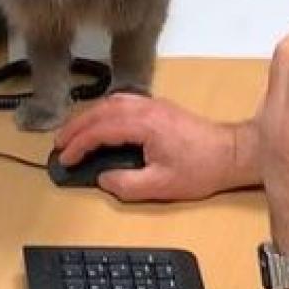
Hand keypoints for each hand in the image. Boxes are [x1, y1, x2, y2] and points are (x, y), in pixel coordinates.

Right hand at [54, 94, 257, 201]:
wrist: (230, 153)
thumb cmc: (199, 170)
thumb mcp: (161, 186)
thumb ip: (126, 184)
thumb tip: (103, 178)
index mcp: (144, 124)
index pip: (101, 129)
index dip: (79, 144)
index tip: (64, 159)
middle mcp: (146, 108)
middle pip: (101, 110)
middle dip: (76, 127)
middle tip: (58, 144)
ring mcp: (153, 104)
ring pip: (111, 102)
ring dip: (89, 116)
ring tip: (73, 133)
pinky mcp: (160, 107)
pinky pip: (123, 102)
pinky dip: (104, 110)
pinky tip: (100, 121)